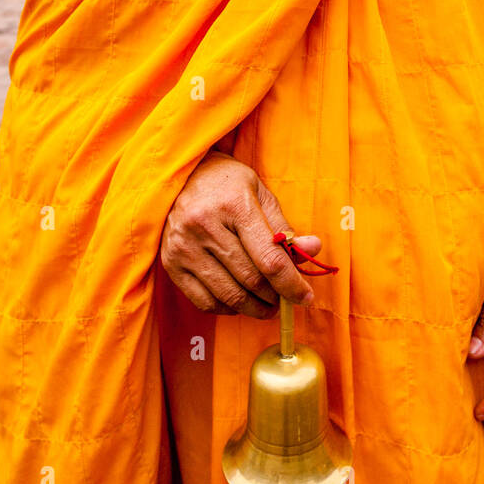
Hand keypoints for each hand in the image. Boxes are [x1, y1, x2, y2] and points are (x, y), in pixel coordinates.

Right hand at [160, 149, 320, 317]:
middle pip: (251, 279)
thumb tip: (312, 249)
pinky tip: (240, 301)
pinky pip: (204, 301)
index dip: (292, 284)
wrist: (181, 174)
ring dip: (255, 308)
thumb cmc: (227, 184)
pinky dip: (228, 308)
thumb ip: (284, 227)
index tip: (306, 297)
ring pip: (229, 295)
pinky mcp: (171, 263)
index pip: (269, 258)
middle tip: (287, 300)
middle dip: (275, 297)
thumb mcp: (260, 193)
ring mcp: (184, 246)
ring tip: (268, 305)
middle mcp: (205, 225)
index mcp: (234, 204)